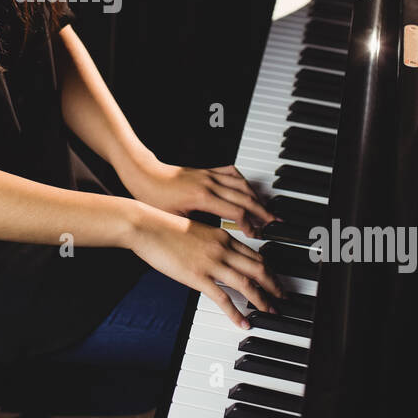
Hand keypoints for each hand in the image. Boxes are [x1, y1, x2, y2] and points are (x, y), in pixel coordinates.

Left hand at [122, 157, 276, 234]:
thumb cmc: (154, 198)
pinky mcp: (207, 171)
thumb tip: (211, 246)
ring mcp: (210, 176)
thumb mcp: (175, 220)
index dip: (250, 226)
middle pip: (246, 199)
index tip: (255, 235)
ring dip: (258, 198)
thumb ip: (197, 231)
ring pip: (243, 185)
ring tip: (267, 210)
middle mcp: (210, 184)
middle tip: (275, 224)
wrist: (143, 174)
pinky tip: (249, 190)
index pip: (237, 213)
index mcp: (203, 198)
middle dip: (263, 213)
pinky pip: (232, 173)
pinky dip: (244, 182)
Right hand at [130, 207, 285, 327]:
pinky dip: (236, 313)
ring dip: (262, 299)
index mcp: (223, 236)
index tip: (275, 280)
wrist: (148, 226)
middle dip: (274, 285)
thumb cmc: (166, 227)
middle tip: (282, 298)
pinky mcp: (197, 276)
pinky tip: (243, 323)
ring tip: (270, 311)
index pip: (255, 254)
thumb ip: (212, 242)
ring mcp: (211, 263)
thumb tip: (220, 254)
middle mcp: (222, 248)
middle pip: (259, 268)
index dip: (269, 270)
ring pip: (247, 283)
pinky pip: (223, 298)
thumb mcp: (197, 230)